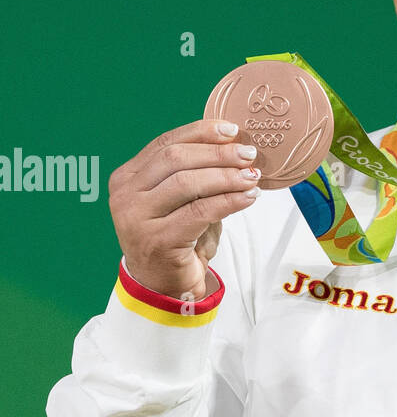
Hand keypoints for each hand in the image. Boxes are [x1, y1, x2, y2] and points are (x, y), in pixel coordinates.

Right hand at [108, 119, 261, 300]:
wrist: (163, 285)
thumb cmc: (176, 238)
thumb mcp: (181, 200)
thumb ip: (195, 173)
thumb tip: (233, 145)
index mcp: (127, 177)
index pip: (165, 144)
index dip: (200, 133)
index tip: (231, 130)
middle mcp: (125, 195)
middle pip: (175, 159)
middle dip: (217, 153)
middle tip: (248, 155)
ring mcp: (136, 218)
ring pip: (187, 183)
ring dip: (225, 176)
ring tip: (251, 176)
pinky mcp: (157, 240)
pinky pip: (199, 212)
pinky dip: (228, 201)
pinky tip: (248, 197)